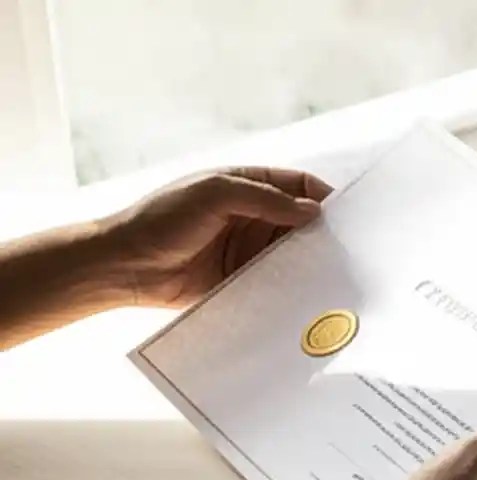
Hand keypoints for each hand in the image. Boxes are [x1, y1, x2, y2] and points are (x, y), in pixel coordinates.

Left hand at [104, 167, 333, 307]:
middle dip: (324, 233)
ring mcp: (248, 249)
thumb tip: (313, 211)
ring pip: (292, 253)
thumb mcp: (214, 194)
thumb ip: (264, 199)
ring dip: (309, 261)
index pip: (297, 186)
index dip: (322, 196)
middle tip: (348, 248)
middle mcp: (252, 217)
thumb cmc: (161, 219)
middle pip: (301, 222)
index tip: (347, 214)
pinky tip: (306, 293)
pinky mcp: (242, 280)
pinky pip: (276, 282)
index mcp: (246, 185)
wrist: (124, 266)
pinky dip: (291, 286)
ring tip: (333, 274)